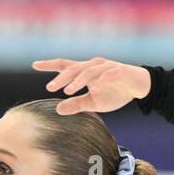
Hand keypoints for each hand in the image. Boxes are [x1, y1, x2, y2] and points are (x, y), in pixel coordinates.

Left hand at [31, 57, 151, 115]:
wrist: (139, 86)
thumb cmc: (115, 92)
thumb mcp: (94, 102)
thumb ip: (77, 104)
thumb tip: (58, 109)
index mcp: (85, 71)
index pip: (65, 66)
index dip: (49, 65)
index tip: (34, 65)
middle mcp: (93, 65)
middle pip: (74, 68)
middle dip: (61, 78)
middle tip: (50, 88)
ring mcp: (106, 67)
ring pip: (88, 71)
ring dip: (78, 80)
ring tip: (69, 90)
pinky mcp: (119, 71)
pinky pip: (108, 74)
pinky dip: (101, 80)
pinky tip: (96, 87)